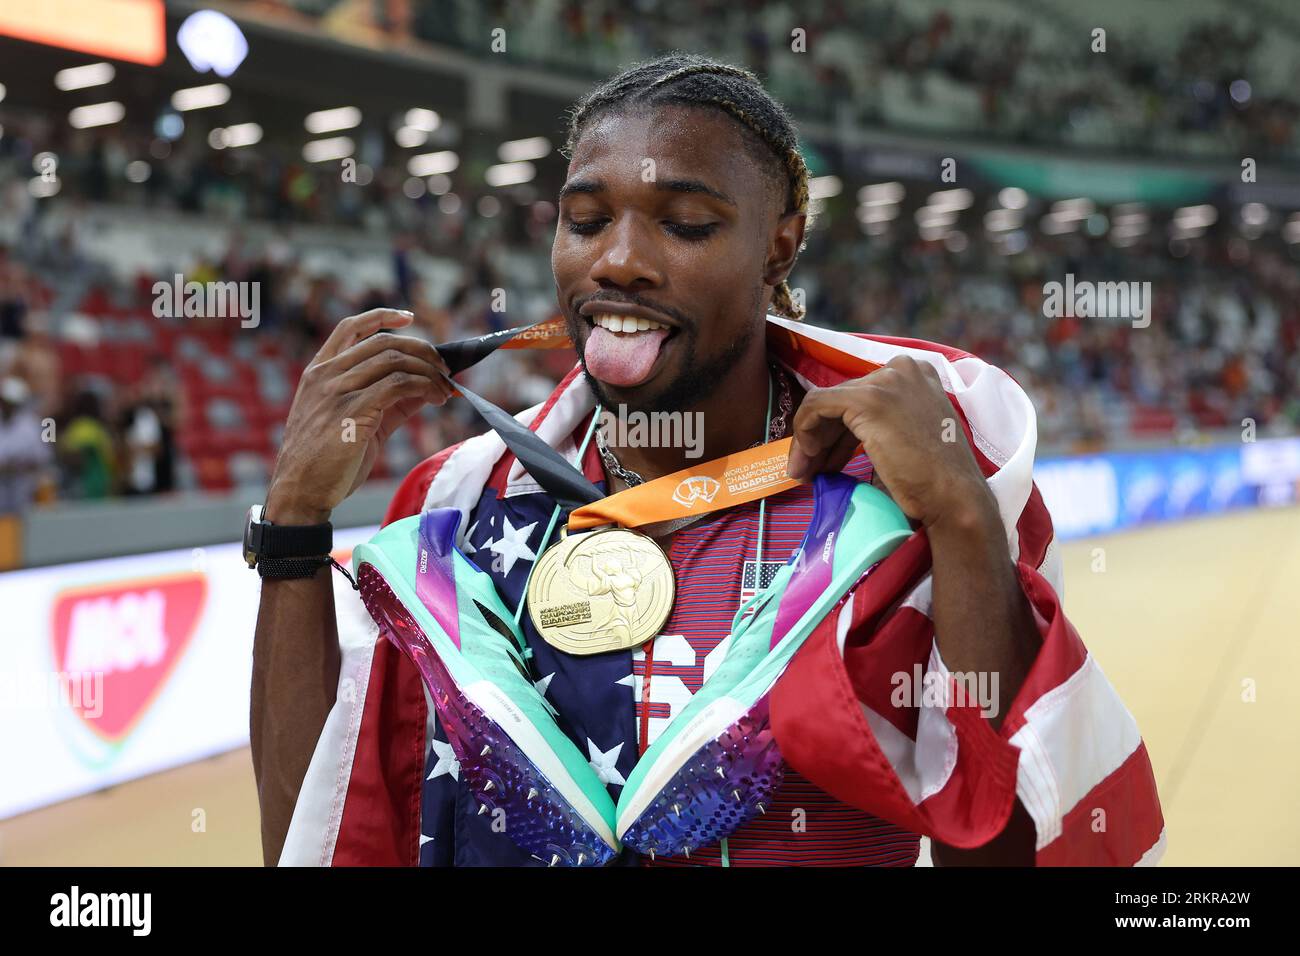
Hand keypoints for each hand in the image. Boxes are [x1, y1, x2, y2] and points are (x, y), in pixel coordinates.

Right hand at [266, 308, 453, 522]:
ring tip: (445, 389)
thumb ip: (385, 402)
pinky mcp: (352, 411)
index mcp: (318, 372)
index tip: (408, 317)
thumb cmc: (325, 461)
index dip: (382, 317)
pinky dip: (423, 387)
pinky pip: (397, 385)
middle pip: (383, 343)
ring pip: (394, 361)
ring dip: (428, 372)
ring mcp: (336, 391)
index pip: (350, 328)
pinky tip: (435, 399)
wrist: (300, 492)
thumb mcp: (353, 422)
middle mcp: (325, 375)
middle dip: (421, 350)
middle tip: (443, 367)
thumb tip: (423, 390)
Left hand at [785, 355, 991, 529]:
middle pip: (844, 401)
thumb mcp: (906, 439)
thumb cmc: (934, 482)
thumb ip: (877, 429)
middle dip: (823, 438)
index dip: (838, 431)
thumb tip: (834, 441)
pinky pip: (818, 405)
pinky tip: (808, 459)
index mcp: (918, 376)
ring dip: (810, 439)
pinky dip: (805, 431)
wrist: (954, 498)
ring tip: (804, 472)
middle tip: (809, 470)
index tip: (826, 460)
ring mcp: (886, 381)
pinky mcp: (867, 399)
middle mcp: (903, 369)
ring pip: (828, 403)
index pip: (863, 398)